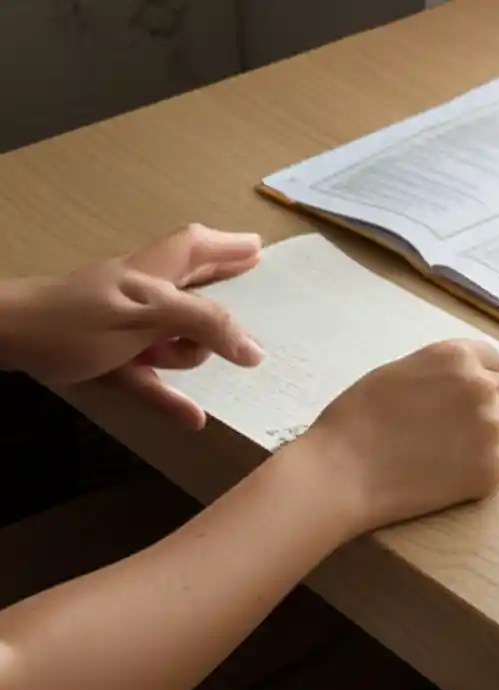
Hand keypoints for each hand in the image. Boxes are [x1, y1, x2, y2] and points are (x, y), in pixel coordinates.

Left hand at [0, 224, 265, 428]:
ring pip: (175, 344)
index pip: (197, 249)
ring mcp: (126, 331)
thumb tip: (255, 349)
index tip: (258, 247)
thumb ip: (204, 324)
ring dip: (185, 357)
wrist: (9, 340)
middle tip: (253, 287)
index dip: (228, 246)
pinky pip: (151, 383)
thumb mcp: (147, 315)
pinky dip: (170, 399)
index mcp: (152, 275)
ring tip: (171, 363)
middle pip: (194, 292)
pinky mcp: (110, 363)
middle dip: (221, 295)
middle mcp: (143, 297)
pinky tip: (194, 419)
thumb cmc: (75, 320)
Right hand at [290, 339, 498, 534]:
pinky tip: (441, 477)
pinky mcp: (493, 469)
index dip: (477, 378)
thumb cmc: (357, 420)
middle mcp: (482, 387)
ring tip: (439, 455)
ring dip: (481, 441)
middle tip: (448, 429)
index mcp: (457, 357)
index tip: (462, 396)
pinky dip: (476, 473)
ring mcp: (492, 429)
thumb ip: (438, 373)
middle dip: (482, 408)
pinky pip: (497, 465)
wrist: (342, 473)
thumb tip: (459, 383)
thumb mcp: (399, 373)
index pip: (494, 361)